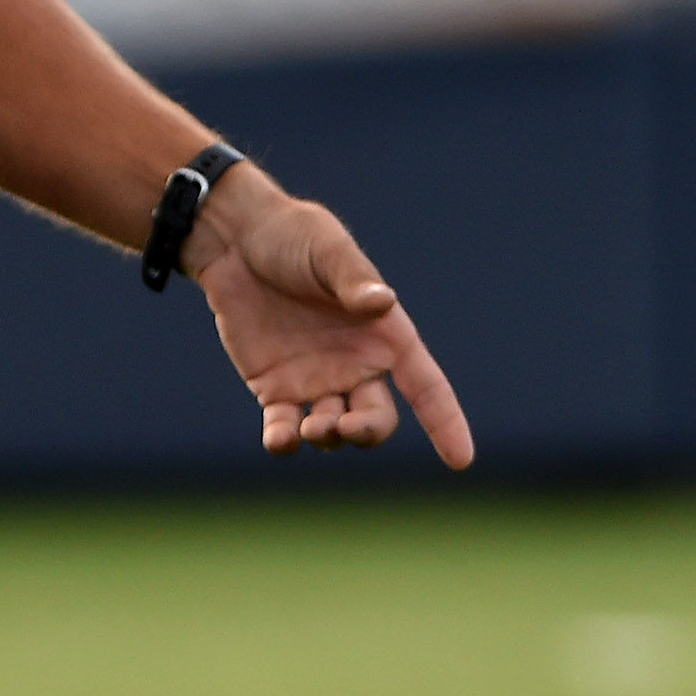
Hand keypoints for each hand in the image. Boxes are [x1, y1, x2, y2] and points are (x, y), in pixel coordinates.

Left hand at [187, 176, 473, 468]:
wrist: (234, 239)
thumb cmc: (290, 236)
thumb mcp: (326, 249)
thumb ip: (353, 280)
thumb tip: (382, 303)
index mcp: (382, 334)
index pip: (425, 385)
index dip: (445, 421)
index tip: (461, 459)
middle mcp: (355, 364)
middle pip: (377, 419)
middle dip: (368, 431)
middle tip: (346, 426)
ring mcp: (315, 380)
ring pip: (334, 430)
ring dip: (329, 437)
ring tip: (310, 428)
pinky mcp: (275, 388)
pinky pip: (284, 428)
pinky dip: (284, 442)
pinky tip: (281, 440)